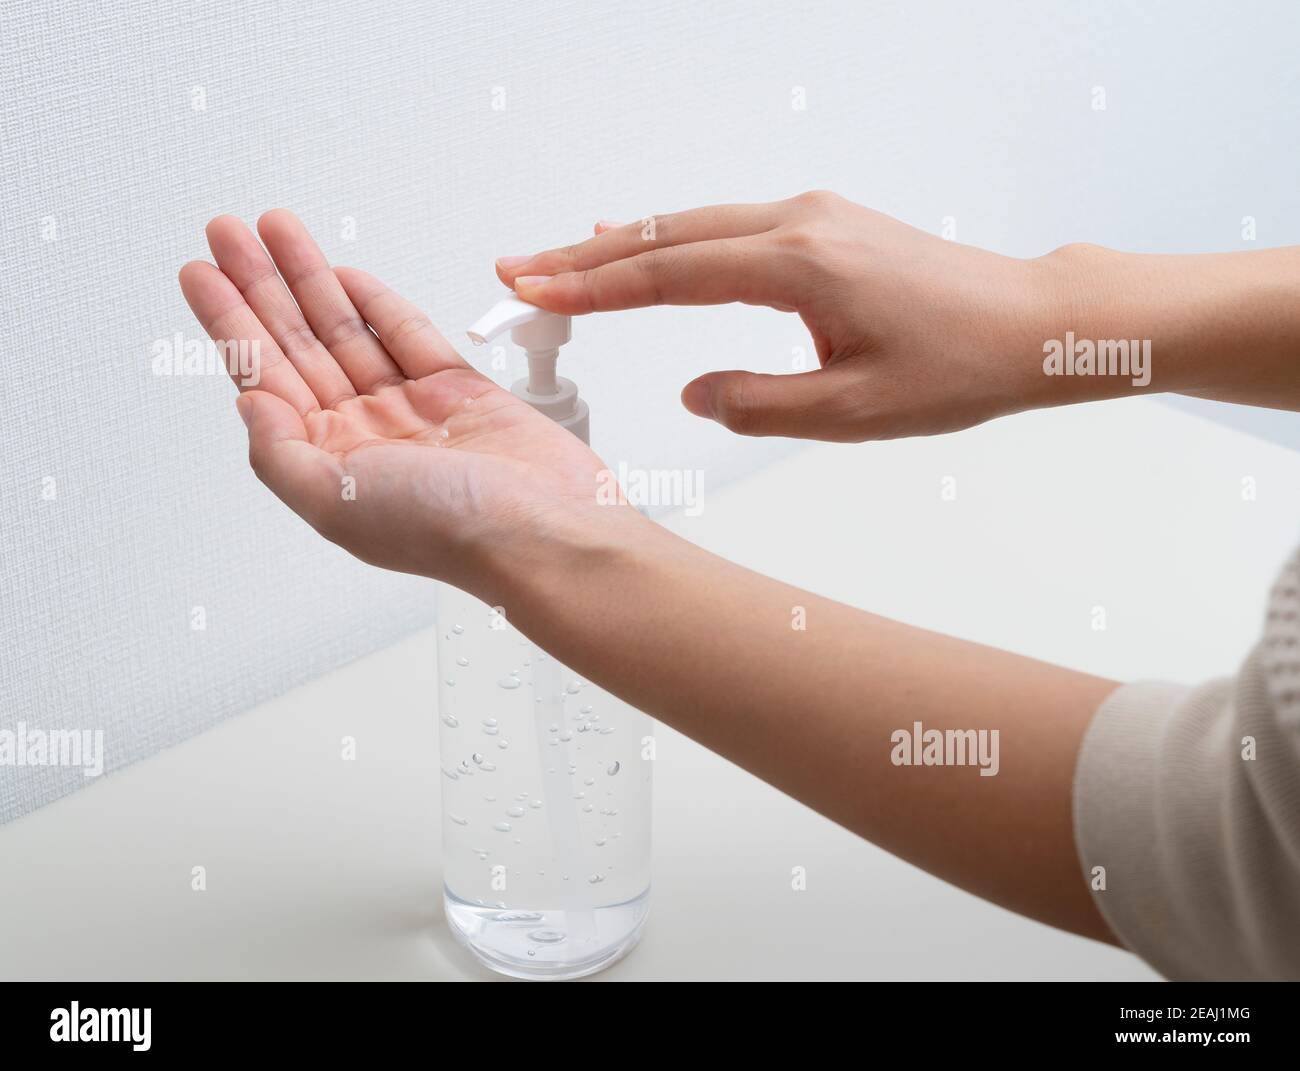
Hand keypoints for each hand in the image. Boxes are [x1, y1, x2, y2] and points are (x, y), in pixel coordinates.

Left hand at [180, 211, 631, 589]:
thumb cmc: (450, 532)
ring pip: (347, 329)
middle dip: (261, 284)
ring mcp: (411, 410)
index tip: (202, 274)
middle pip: (297, 344)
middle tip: (230, 232)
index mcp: (328, 463)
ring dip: (310, 278)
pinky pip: (407, 335)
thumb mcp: (334, 501)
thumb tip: (247, 399)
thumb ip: (279, 452)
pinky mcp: (460, 390)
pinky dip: (377, 303)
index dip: (228, 322)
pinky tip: (347, 274)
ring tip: (279, 230)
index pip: (263, 377)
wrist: (543, 528)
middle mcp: (364, 435)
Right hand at [495, 191, 1065, 441]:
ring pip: (692, 224)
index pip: (670, 274)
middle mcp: (798, 224)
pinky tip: (642, 241)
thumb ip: (759, 403)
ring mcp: (811, 216)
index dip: (594, 286)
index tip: (535, 290)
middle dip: (585, 257)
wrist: (1027, 324)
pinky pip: (725, 225)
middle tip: (518, 270)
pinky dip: (671, 238)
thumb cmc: (957, 366)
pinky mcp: (822, 225)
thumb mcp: (851, 411)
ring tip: (559, 262)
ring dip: (622, 245)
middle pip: (666, 235)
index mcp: (799, 266)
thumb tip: (698, 394)